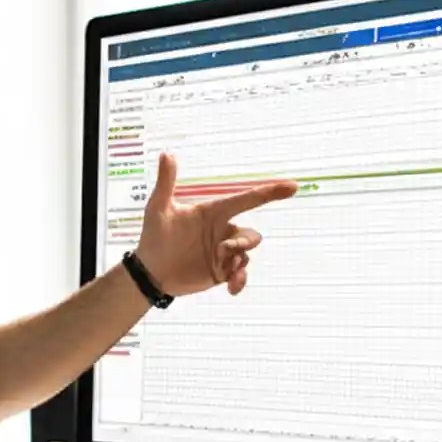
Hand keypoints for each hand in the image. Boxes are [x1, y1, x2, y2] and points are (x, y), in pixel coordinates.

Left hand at [135, 152, 296, 296]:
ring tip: (219, 268)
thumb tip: (167, 153)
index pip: (246, 200)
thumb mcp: (159, 208)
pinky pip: (241, 275)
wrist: (150, 271)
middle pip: (252, 234)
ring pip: (247, 255)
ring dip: (238, 262)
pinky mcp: (221, 272)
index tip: (292, 187)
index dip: (269, 193)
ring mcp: (224, 253)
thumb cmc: (154, 235)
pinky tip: (232, 287)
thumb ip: (167, 182)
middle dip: (243, 242)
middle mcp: (223, 231)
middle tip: (220, 250)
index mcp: (214, 213)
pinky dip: (240, 281)